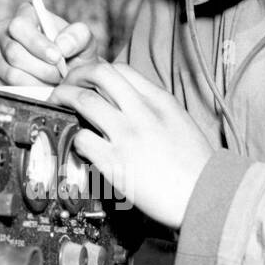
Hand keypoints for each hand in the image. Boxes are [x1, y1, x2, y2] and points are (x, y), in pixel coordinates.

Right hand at [0, 2, 97, 86]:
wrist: (70, 79)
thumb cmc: (74, 56)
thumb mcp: (85, 42)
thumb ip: (78, 36)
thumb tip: (61, 45)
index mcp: (24, 16)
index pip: (19, 26)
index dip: (37, 43)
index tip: (56, 57)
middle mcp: (4, 32)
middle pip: (14, 52)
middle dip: (41, 68)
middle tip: (59, 76)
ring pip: (11, 73)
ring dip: (37, 83)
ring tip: (53, 84)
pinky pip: (6, 88)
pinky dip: (28, 93)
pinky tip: (42, 92)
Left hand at [49, 62, 211, 230]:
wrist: (206, 195)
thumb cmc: (195, 166)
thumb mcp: (180, 122)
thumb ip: (153, 109)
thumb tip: (126, 103)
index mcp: (160, 100)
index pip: (120, 69)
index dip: (96, 70)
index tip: (86, 79)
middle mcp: (142, 112)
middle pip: (98, 74)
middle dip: (74, 75)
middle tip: (64, 86)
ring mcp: (127, 136)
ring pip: (83, 101)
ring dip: (64, 99)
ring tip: (58, 106)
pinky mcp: (116, 163)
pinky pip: (82, 140)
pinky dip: (74, 138)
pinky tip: (78, 145)